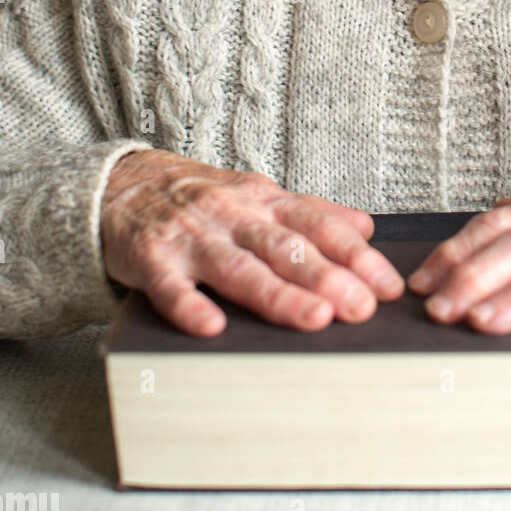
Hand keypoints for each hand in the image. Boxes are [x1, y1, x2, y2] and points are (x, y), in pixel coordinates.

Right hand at [100, 149, 403, 336]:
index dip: (356, 256)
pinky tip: (212, 327)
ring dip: (277, 293)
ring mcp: (192, 237)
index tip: (388, 286)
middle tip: (361, 308)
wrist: (123, 184)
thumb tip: (365, 228)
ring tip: (311, 318)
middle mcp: (233, 215)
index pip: (319, 226)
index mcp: (264, 200)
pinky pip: (171, 286)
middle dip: (327, 278)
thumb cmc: (201, 198)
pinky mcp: (152, 259)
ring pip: (240, 267)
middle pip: (285, 248)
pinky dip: (190, 306)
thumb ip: (311, 213)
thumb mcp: (259, 195)